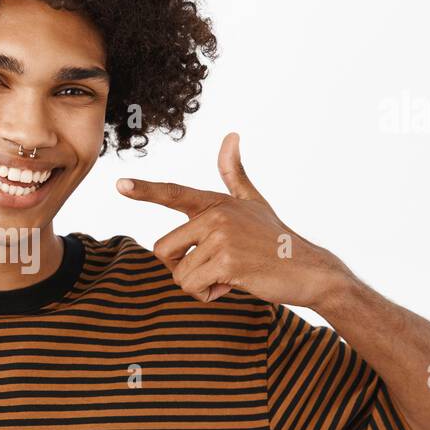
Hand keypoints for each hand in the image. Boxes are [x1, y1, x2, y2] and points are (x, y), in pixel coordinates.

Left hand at [116, 132, 352, 308]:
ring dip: (198, 285)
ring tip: (230, 275)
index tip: (119, 185)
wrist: (309, 270)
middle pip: (163, 250)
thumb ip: (235, 174)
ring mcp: (221, 236)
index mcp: (216, 203)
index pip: (174, 194)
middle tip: (214, 268)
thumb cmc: (276, 239)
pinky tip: (234, 285)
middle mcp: (216, 215)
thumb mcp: (253, 202)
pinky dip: (209, 295)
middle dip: (181, 268)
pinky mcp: (226, 261)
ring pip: (178, 273)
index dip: (145, 190)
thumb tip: (231, 135)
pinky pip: (192, 286)